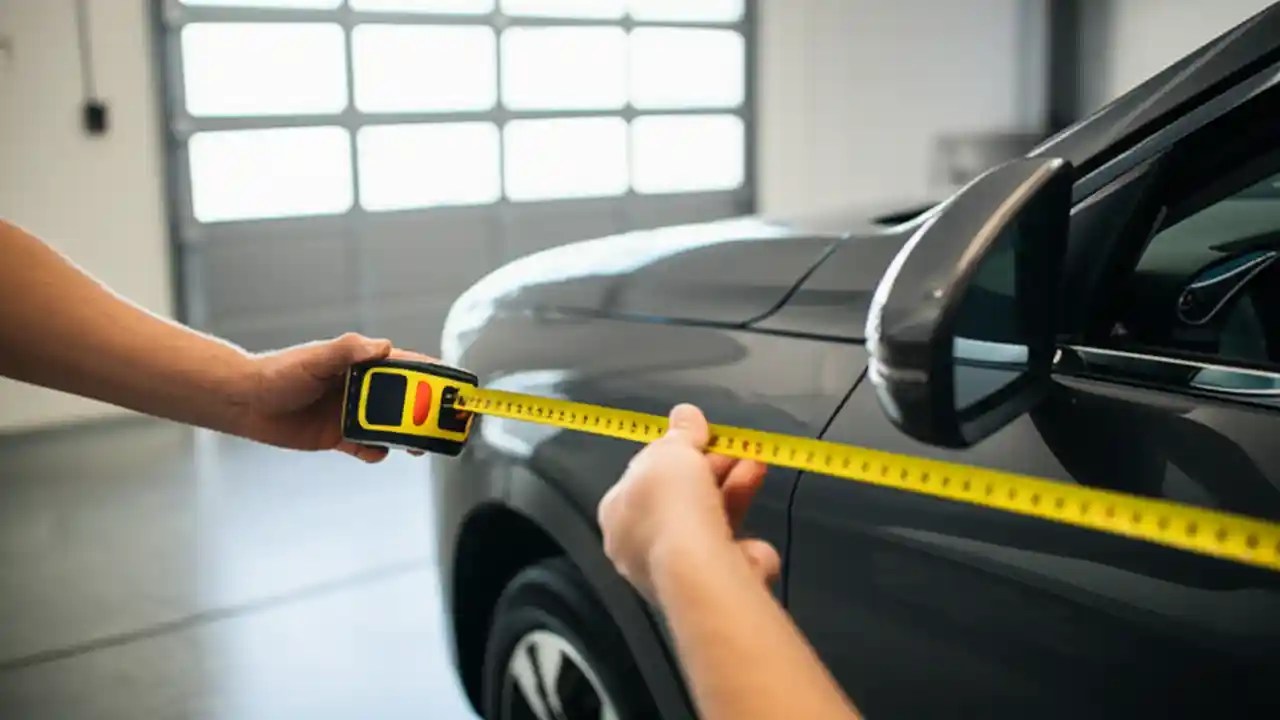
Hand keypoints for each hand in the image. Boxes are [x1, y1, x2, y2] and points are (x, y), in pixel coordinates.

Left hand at [234, 332, 436, 462]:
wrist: (246, 402)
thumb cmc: (279, 372)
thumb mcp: (316, 358)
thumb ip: (349, 350)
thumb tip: (384, 345)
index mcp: (361, 364)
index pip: (405, 367)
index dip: (431, 376)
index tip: (452, 385)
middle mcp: (361, 388)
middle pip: (404, 401)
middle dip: (424, 413)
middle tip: (441, 424)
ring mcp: (351, 413)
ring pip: (390, 426)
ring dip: (405, 436)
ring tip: (417, 446)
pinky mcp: (338, 436)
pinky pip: (366, 447)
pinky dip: (376, 452)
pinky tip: (376, 452)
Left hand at [597, 403, 780, 600]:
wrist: (700, 569)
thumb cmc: (673, 503)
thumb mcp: (673, 451)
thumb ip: (680, 433)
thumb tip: (685, 413)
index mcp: (617, 512)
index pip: (643, 476)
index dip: (674, 452)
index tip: (702, 437)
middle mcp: (637, 546)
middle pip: (679, 498)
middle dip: (712, 468)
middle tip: (737, 448)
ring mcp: (671, 571)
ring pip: (708, 523)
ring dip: (734, 489)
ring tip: (757, 465)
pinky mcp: (707, 590)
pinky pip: (728, 557)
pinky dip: (743, 543)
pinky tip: (754, 536)